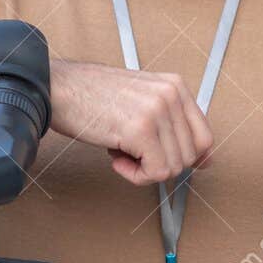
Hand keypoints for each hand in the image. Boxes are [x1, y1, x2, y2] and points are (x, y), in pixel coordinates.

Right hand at [50, 57, 212, 185]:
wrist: (57, 89)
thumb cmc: (90, 98)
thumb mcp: (140, 101)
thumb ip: (169, 123)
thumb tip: (203, 159)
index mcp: (175, 86)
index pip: (204, 136)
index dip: (194, 159)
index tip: (177, 166)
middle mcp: (171, 94)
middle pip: (190, 156)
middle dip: (161, 164)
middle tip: (133, 153)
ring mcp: (158, 110)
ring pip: (173, 167)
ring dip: (145, 170)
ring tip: (120, 152)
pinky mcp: (141, 129)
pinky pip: (156, 172)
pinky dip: (136, 176)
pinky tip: (116, 159)